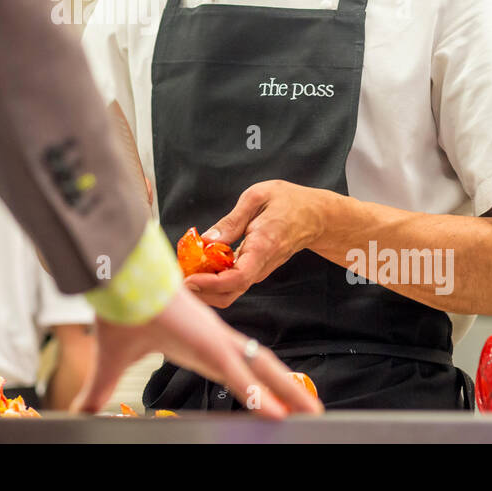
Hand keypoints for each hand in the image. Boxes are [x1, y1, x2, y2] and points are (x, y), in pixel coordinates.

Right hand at [72, 286, 322, 416]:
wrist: (112, 275)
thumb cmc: (116, 307)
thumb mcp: (110, 363)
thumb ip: (99, 390)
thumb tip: (80, 415)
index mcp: (199, 346)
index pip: (237, 370)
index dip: (259, 387)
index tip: (277, 405)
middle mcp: (214, 342)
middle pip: (259, 368)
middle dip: (287, 390)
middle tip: (313, 410)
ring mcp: (214, 341)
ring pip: (259, 371)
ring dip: (287, 394)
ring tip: (313, 413)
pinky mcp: (206, 344)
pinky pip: (236, 373)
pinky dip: (257, 393)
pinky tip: (277, 412)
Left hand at [185, 180, 330, 308]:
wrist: (316, 216)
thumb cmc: (289, 202)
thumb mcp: (258, 197)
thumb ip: (232, 219)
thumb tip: (207, 239)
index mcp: (263, 246)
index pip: (236, 278)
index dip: (209, 284)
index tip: (188, 278)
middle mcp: (260, 265)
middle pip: (228, 294)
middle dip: (199, 292)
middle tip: (175, 276)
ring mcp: (258, 270)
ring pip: (228, 292)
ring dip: (203, 287)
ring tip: (182, 268)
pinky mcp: (254, 270)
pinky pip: (231, 282)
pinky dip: (211, 279)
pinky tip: (197, 264)